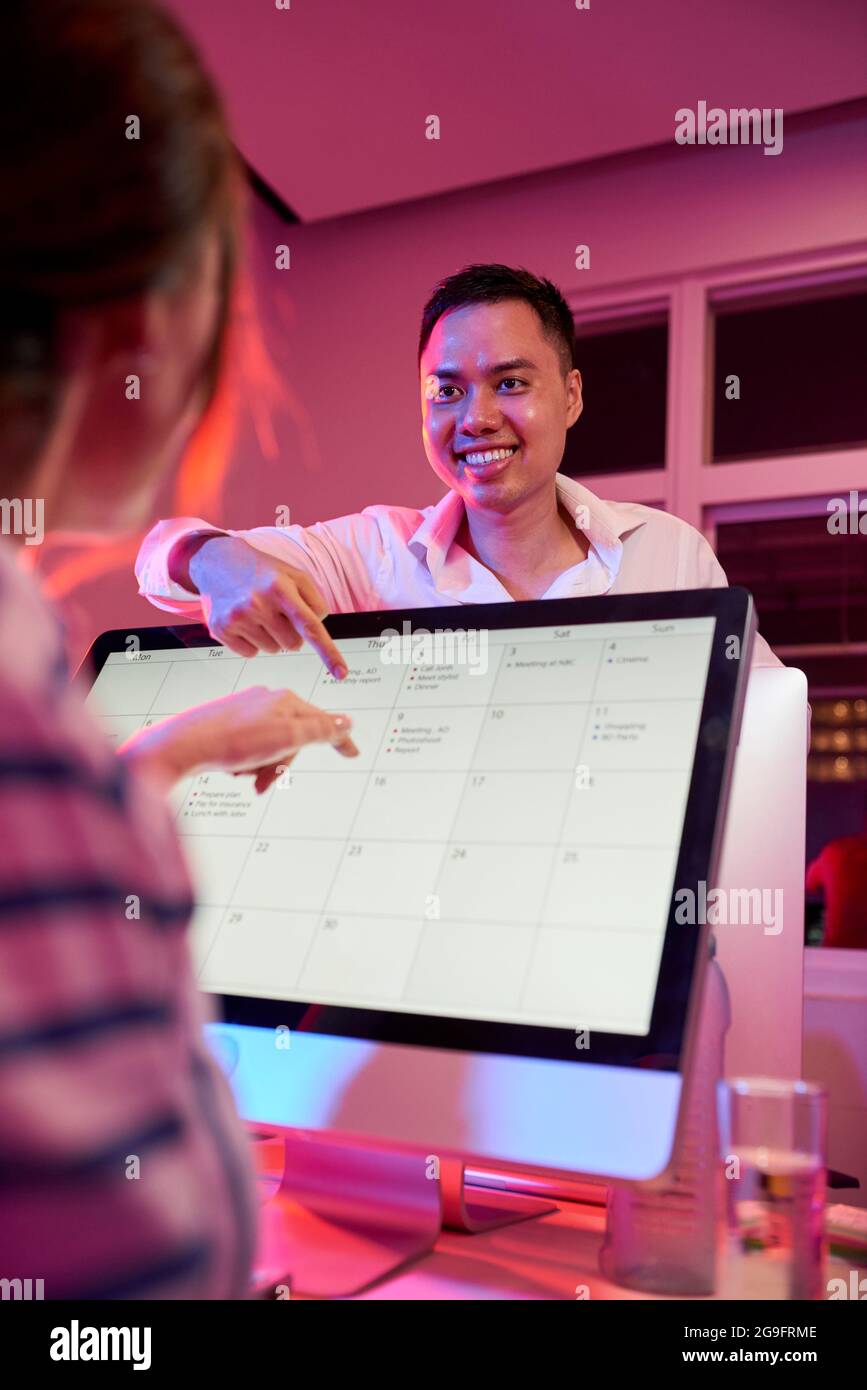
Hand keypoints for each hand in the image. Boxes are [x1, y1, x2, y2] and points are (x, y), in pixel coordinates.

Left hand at [118, 685, 357, 790]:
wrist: (183, 745)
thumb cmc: (234, 741)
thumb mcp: (287, 737)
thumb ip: (320, 730)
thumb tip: (347, 722)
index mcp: (286, 701)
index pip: (323, 721)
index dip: (340, 739)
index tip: (353, 753)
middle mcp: (268, 700)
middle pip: (294, 738)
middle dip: (283, 764)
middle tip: (263, 784)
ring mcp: (248, 710)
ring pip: (272, 745)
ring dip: (263, 766)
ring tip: (245, 777)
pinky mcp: (229, 722)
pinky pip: (251, 746)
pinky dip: (247, 762)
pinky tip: (232, 768)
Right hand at [184, 534, 346, 674]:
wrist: (218, 561)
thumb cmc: (263, 571)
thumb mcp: (294, 575)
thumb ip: (314, 599)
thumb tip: (318, 628)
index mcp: (280, 588)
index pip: (310, 626)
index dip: (328, 652)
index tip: (341, 673)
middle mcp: (258, 603)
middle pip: (293, 644)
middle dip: (290, 632)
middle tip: (277, 612)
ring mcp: (237, 618)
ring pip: (273, 650)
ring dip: (271, 636)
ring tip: (259, 613)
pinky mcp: (221, 629)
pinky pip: (250, 654)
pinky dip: (252, 642)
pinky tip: (245, 621)